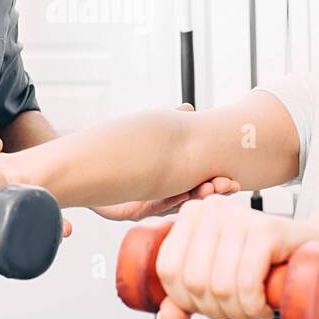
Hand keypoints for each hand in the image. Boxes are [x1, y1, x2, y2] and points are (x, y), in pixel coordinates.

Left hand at [91, 104, 240, 221]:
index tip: (233, 178)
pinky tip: (183, 194)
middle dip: (213, 191)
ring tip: (210, 188)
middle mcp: (162, 197)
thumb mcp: (150, 137)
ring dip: (195, 196)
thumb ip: (170, 125)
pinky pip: (153, 208)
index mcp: (170, 183)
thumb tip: (189, 106)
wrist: (84, 169)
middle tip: (230, 184)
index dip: (216, 182)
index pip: (198, 184)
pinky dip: (169, 201)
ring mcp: (148, 206)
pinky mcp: (131, 212)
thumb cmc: (120, 155)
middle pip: (193, 196)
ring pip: (176, 204)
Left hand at [153, 195, 314, 318]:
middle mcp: (213, 208)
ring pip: (219, 286)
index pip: (168, 268)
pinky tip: (264, 308)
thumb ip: (185, 297)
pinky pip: (245, 282)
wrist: (316, 247)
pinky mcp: (268, 230)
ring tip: (253, 310)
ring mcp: (241, 216)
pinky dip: (253, 306)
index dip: (184, 301)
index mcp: (192, 214)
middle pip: (193, 281)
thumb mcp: (218, 277)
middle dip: (215, 310)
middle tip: (238, 311)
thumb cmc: (264, 261)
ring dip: (238, 313)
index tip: (208, 306)